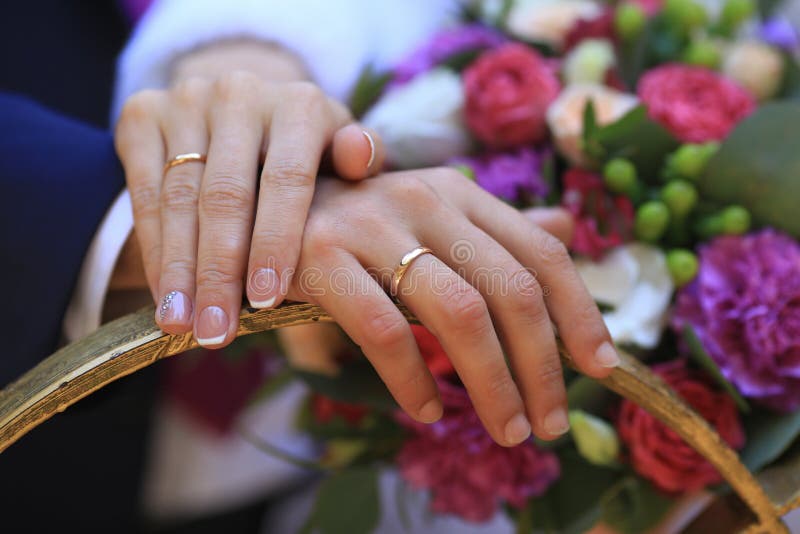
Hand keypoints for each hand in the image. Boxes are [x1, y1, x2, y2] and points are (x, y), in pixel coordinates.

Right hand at [115, 69, 383, 347]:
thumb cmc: (308, 152)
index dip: (275, 241)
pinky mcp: (141, 112)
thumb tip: (358, 155)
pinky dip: (152, 248)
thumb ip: (360, 161)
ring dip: (179, 269)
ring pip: (179, 197)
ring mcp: (186, 99)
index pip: (287, 179)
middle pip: (226, 194)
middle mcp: (240, 93)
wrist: (244, 108)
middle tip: (216, 333)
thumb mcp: (342, 153)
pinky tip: (163, 294)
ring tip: (181, 325)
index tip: (266, 300)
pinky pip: (143, 191)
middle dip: (220, 271)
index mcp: (299, 104)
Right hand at [284, 168, 619, 446]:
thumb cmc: (360, 228)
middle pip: (510, 290)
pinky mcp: (321, 259)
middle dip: (542, 366)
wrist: (265, 211)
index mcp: (459, 191)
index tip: (600, 367)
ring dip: (493, 384)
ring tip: (506, 429)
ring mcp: (371, 227)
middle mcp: (424, 200)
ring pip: (459, 315)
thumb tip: (566, 228)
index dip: (580, 311)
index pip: (540, 252)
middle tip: (551, 422)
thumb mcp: (431, 216)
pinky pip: (386, 333)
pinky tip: (427, 410)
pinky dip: (414, 382)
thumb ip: (495, 227)